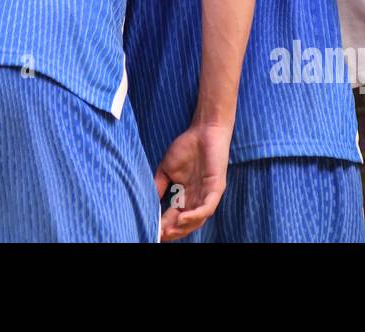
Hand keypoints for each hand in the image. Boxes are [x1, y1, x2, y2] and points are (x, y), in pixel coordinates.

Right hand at [153, 122, 230, 240]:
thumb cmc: (187, 147)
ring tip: (168, 231)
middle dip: (172, 230)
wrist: (205, 129)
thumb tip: (147, 202)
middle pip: (186, 223)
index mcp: (187, 196)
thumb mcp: (167, 169)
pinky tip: (182, 218)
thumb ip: (159, 185)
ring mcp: (208, 195)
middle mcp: (198, 199)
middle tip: (157, 235)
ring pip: (197, 220)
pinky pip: (207, 207)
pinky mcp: (216, 188)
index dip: (163, 224)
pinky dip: (195, 215)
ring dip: (182, 227)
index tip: (151, 231)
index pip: (174, 216)